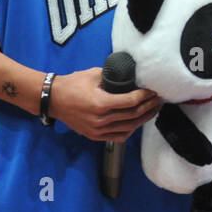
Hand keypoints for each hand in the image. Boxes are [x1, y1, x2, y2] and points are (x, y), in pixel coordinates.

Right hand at [47, 66, 161, 142]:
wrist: (52, 100)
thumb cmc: (72, 84)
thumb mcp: (94, 74)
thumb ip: (113, 76)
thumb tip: (131, 75)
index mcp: (101, 103)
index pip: (131, 101)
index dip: (145, 96)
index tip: (154, 91)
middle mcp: (101, 120)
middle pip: (133, 115)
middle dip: (149, 107)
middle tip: (159, 100)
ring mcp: (97, 130)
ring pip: (128, 128)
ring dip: (143, 119)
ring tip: (153, 111)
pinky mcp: (94, 136)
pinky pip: (118, 136)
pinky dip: (131, 130)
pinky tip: (138, 122)